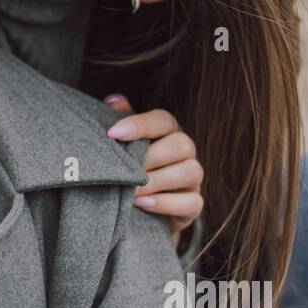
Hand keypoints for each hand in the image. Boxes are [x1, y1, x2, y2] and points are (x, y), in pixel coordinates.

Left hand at [103, 94, 203, 243]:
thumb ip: (118, 120)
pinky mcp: (194, 204)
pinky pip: (193, 202)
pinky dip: (166, 203)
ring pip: (191, 171)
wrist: (137, 207)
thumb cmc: (129, 166)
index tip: (112, 133)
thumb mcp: (122, 144)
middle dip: (152, 156)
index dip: (140, 125)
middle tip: (125, 169)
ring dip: (158, 181)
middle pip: (182, 144)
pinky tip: (142, 203)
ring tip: (131, 190)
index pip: (162, 120)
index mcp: (168, 131)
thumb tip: (113, 100)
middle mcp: (185, 151)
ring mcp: (193, 178)